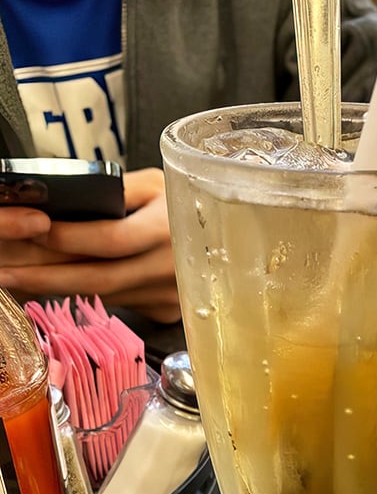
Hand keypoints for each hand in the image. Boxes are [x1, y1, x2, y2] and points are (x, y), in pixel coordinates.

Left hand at [0, 168, 180, 323]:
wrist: (237, 237)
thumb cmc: (193, 200)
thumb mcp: (159, 183)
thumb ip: (117, 193)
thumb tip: (64, 204)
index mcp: (173, 228)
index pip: (113, 239)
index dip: (70, 238)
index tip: (35, 231)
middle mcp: (175, 268)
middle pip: (102, 279)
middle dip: (48, 277)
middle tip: (8, 273)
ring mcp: (173, 296)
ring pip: (106, 294)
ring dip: (62, 287)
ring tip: (23, 277)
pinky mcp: (168, 310)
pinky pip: (120, 302)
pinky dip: (88, 292)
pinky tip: (62, 283)